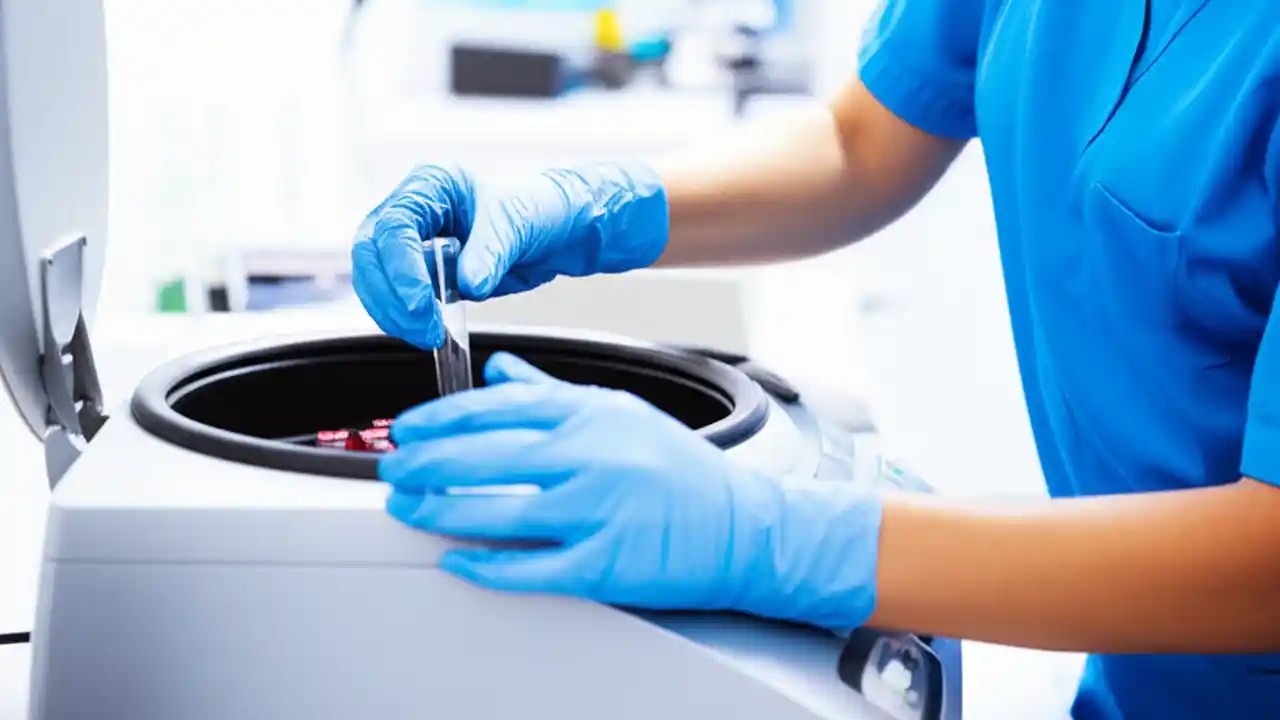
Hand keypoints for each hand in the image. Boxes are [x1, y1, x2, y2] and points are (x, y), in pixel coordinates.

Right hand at [351, 162, 668, 348]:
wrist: (557, 229)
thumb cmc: (539, 208)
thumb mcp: (518, 222)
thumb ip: (491, 252)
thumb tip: (467, 285)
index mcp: (431, 184)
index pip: (393, 226)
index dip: (401, 270)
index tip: (422, 306)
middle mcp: (413, 210)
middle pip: (370, 255)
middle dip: (391, 297)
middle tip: (424, 330)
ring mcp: (412, 242)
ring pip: (375, 279)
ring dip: (394, 313)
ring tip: (429, 336)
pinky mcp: (420, 271)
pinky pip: (395, 297)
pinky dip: (404, 319)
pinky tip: (427, 332)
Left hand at [378, 352, 883, 630]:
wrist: (745, 527)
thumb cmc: (683, 470)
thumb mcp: (619, 413)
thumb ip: (553, 393)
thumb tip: (499, 372)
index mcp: (590, 415)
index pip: (494, 408)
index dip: (439, 420)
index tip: (407, 430)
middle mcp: (589, 457)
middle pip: (482, 457)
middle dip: (423, 465)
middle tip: (390, 471)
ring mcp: (596, 511)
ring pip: (495, 511)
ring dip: (438, 510)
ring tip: (405, 509)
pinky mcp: (604, 563)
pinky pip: (528, 566)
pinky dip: (484, 566)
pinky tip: (455, 559)